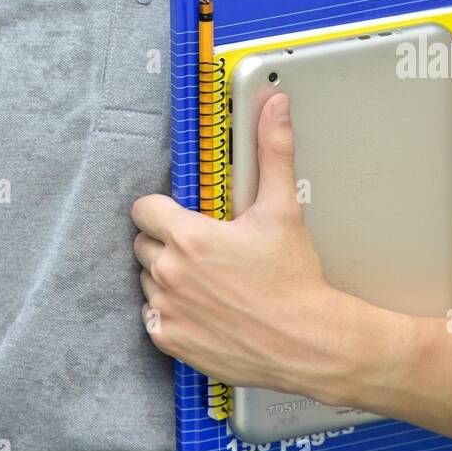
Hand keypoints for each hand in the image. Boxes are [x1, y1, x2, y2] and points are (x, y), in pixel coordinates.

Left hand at [131, 90, 360, 403]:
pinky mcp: (171, 340)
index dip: (163, 209)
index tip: (183, 215)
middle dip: (167, 241)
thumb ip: (273, 152)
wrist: (307, 343)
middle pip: (144, 244)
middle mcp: (170, 273)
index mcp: (188, 237)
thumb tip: (274, 107)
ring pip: (148, 280)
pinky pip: (153, 316)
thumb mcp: (283, 209)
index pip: (144, 209)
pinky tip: (203, 307)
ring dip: (168, 276)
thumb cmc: (293, 280)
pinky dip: (171, 312)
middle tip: (203, 248)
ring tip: (207, 278)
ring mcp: (168, 309)